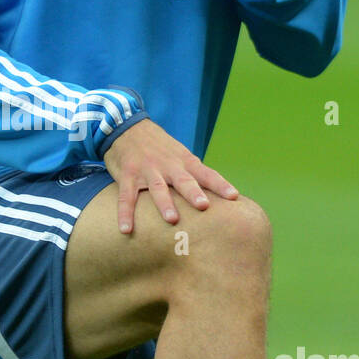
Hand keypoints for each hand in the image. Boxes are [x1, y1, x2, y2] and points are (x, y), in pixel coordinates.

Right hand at [103, 118, 238, 233]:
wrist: (127, 128)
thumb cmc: (159, 147)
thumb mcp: (179, 155)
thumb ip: (195, 174)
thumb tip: (218, 196)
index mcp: (184, 161)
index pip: (206, 173)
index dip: (220, 184)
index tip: (233, 196)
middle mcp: (168, 166)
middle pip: (183, 180)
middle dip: (193, 193)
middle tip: (203, 206)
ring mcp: (147, 170)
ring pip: (157, 188)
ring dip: (164, 203)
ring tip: (172, 219)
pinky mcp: (127, 176)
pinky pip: (126, 197)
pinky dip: (125, 213)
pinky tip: (126, 229)